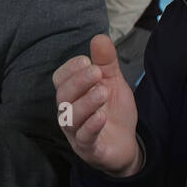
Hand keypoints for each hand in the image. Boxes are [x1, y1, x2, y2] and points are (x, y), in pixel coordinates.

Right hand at [53, 34, 142, 176]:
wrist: (126, 144)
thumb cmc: (113, 112)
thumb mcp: (113, 83)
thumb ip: (106, 62)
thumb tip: (100, 37)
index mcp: (71, 95)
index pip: (60, 79)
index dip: (71, 69)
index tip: (88, 61)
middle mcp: (68, 112)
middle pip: (62, 96)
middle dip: (78, 82)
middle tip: (97, 73)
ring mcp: (75, 132)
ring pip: (70, 117)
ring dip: (85, 102)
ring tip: (103, 91)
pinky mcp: (88, 149)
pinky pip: (83, 138)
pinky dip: (91, 126)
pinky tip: (101, 116)